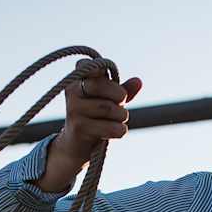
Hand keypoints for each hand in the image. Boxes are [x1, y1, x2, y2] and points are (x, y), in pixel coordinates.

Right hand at [38, 60, 142, 191]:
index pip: (88, 66)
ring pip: (108, 108)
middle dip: (119, 95)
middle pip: (100, 86)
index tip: (106, 78)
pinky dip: (120, 130)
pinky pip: (110, 127)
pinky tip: (117, 131)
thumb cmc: (95, 117)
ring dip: (122, 115)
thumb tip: (138, 81)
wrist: (76, 145)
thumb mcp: (109, 100)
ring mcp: (73, 110)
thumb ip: (123, 90)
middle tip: (122, 102)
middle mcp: (72, 92)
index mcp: (78, 79)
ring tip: (120, 118)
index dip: (101, 71)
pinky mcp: (78, 128)